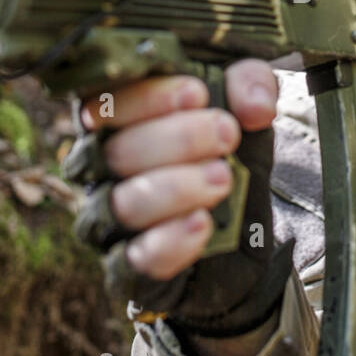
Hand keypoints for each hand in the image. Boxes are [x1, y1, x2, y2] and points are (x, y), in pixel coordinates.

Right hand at [69, 59, 292, 341]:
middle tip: (226, 135)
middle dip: (177, 139)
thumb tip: (255, 106)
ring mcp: (108, 221)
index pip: (106, 102)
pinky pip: (133, 261)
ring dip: (175, 188)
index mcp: (116, 121)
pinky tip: (202, 222)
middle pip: (116, 151)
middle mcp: (100, 170)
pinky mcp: (127, 269)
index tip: (197, 94)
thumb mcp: (243, 108)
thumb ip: (250, 87)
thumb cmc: (225, 155)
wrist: (240, 237)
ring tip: (222, 178)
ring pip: (123, 204)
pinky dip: (168, 242)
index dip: (147, 97)